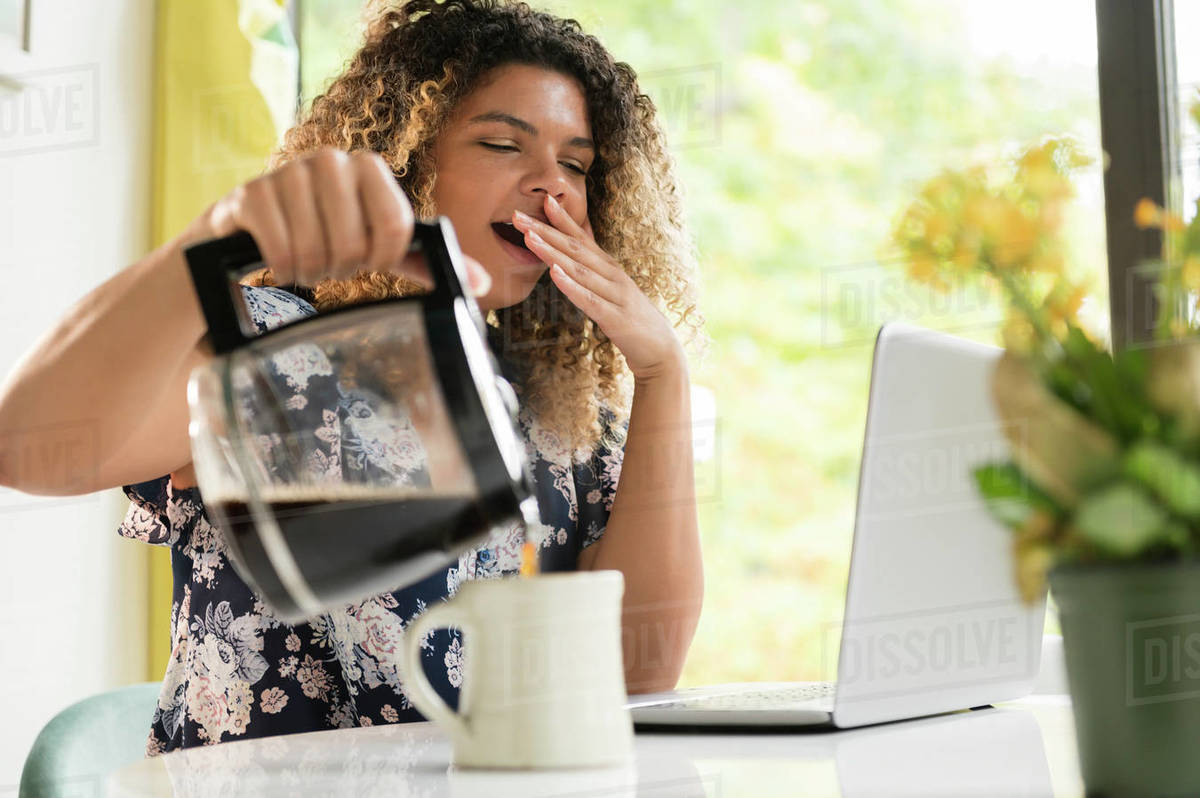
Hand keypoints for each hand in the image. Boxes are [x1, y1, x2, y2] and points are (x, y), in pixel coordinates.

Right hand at [197, 147, 491, 294]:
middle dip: (342, 268)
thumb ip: (430, 262)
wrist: (253, 232)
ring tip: (306, 260)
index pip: (396, 228)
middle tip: (331, 262)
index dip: (382, 258)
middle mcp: (330, 161)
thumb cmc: (328, 237)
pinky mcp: (250, 193)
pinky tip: (280, 260)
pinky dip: (283, 269)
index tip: (369, 260)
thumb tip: (483, 284)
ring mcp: (287, 172)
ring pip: (316, 250)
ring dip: (311, 271)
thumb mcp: (380, 248)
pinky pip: (279, 250)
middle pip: (354, 244)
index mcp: (369, 168)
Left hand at [512, 194, 684, 381]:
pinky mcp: (615, 318)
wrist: (661, 350)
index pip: (582, 237)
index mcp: (608, 267)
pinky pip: (590, 299)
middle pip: (575, 248)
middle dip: (545, 230)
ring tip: (530, 237)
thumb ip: (594, 269)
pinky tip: (555, 273)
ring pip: (579, 269)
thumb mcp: (611, 288)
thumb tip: (573, 252)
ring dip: (553, 252)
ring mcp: (615, 295)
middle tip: (517, 216)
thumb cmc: (631, 317)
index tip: (542, 198)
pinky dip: (571, 285)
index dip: (562, 218)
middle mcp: (612, 275)